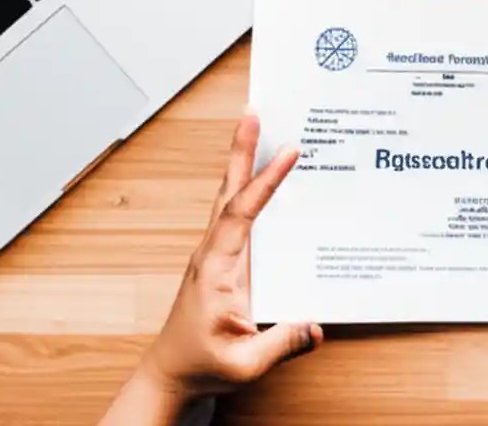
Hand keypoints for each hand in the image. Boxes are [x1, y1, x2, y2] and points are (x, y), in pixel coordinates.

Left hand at [139, 114, 322, 399]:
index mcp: (215, 269)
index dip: (265, 182)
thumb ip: (281, 343)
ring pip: (231, 200)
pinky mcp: (225, 263)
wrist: (171, 374)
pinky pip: (240, 218)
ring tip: (259, 131)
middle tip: (253, 113)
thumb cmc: (201, 365)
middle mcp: (213, 254)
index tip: (287, 152)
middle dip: (241, 151)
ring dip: (243, 165)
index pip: (242, 215)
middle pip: (229, 192)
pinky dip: (251, 191)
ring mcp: (217, 256)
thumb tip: (316, 326)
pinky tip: (265, 181)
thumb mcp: (245, 363)